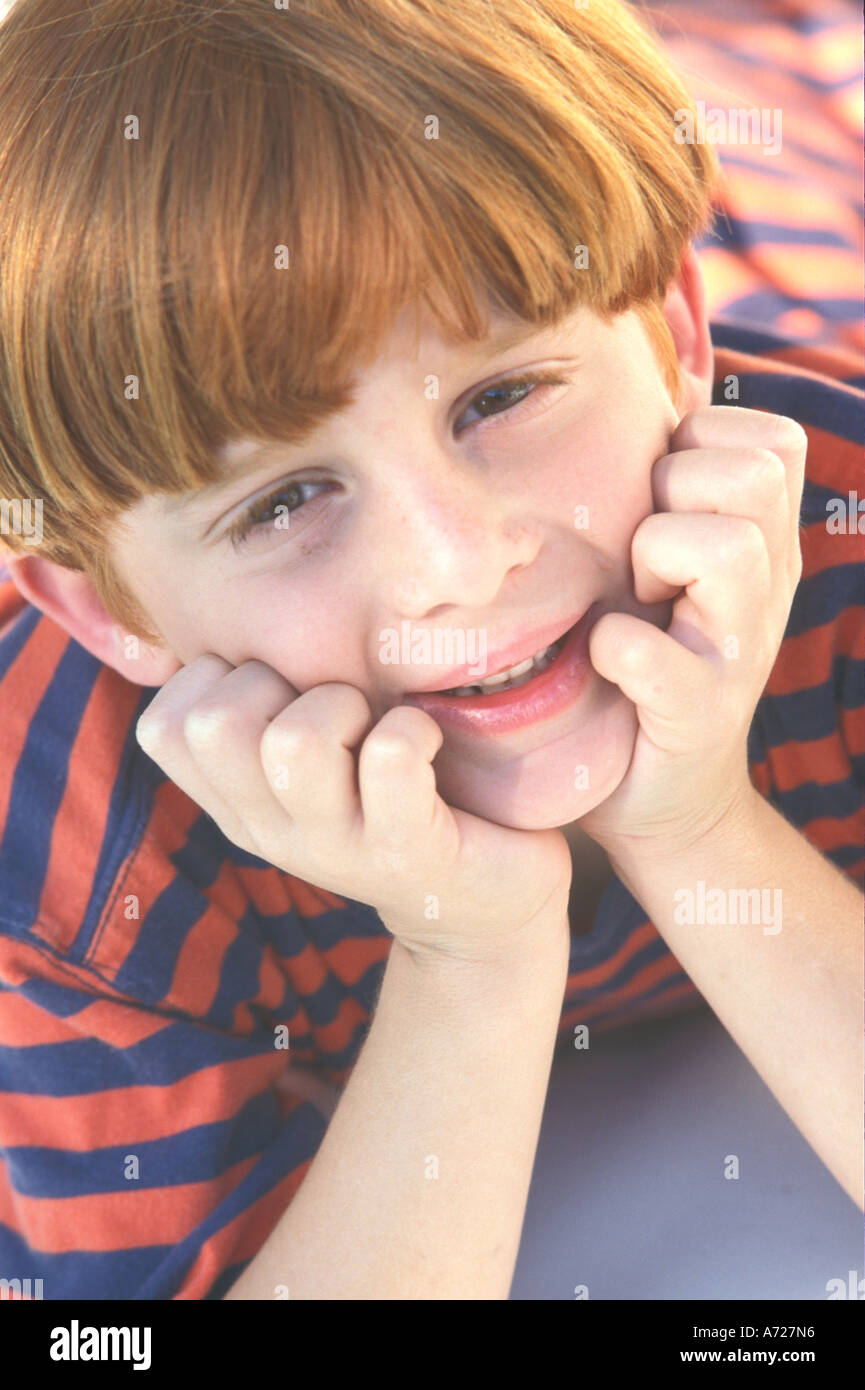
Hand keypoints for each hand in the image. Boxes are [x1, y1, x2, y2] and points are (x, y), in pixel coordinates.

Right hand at [135, 661, 571, 964]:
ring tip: (374, 723)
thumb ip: (264, 705)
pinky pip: (390, 755)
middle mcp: (269, 831)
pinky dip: (412, 727)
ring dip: (342, 704)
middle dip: (274, 681)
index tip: (276, 689)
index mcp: (235, 803)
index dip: (216, 679)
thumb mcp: (308, 765)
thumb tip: (235, 602)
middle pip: (214, 725)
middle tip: (329, 705)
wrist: (479, 901)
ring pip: (294, 740)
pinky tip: (427, 743)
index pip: (163, 726)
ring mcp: (336, 848)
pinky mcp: (408, 853)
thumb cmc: (389, 797)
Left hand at [578, 406, 805, 858]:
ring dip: (654, 558)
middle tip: (645, 559)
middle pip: (754, 476)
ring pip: (727, 546)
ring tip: (638, 600)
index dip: (699, 449)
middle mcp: (769, 590)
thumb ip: (669, 490)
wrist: (662, 801)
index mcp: (764, 545)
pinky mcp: (699, 714)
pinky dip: (617, 648)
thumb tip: (659, 385)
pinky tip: (606, 660)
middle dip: (676, 495)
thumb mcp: (666, 568)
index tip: (661, 507)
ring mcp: (741, 653)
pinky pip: (652, 651)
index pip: (770, 440)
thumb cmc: (644, 665)